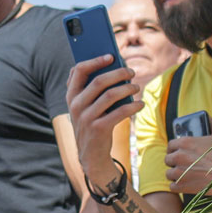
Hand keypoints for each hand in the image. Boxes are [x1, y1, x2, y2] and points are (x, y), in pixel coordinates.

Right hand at [67, 56, 139, 191]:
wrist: (91, 156)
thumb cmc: (92, 124)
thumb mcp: (85, 107)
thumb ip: (91, 88)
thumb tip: (112, 66)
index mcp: (71, 96)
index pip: (79, 70)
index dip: (95, 60)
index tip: (111, 56)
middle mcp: (75, 106)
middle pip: (99, 81)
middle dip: (119, 73)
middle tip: (132, 72)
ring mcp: (86, 118)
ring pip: (111, 95)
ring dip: (128, 89)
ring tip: (137, 88)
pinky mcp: (99, 129)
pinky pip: (120, 112)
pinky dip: (133, 107)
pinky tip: (141, 104)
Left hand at [164, 133, 211, 195]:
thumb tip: (208, 118)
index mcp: (185, 143)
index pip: (170, 144)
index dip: (174, 148)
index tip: (179, 151)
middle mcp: (179, 156)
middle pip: (168, 159)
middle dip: (174, 161)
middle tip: (182, 163)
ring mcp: (179, 172)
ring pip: (169, 173)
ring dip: (175, 174)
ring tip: (183, 174)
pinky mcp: (182, 186)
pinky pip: (172, 186)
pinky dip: (177, 186)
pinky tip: (184, 184)